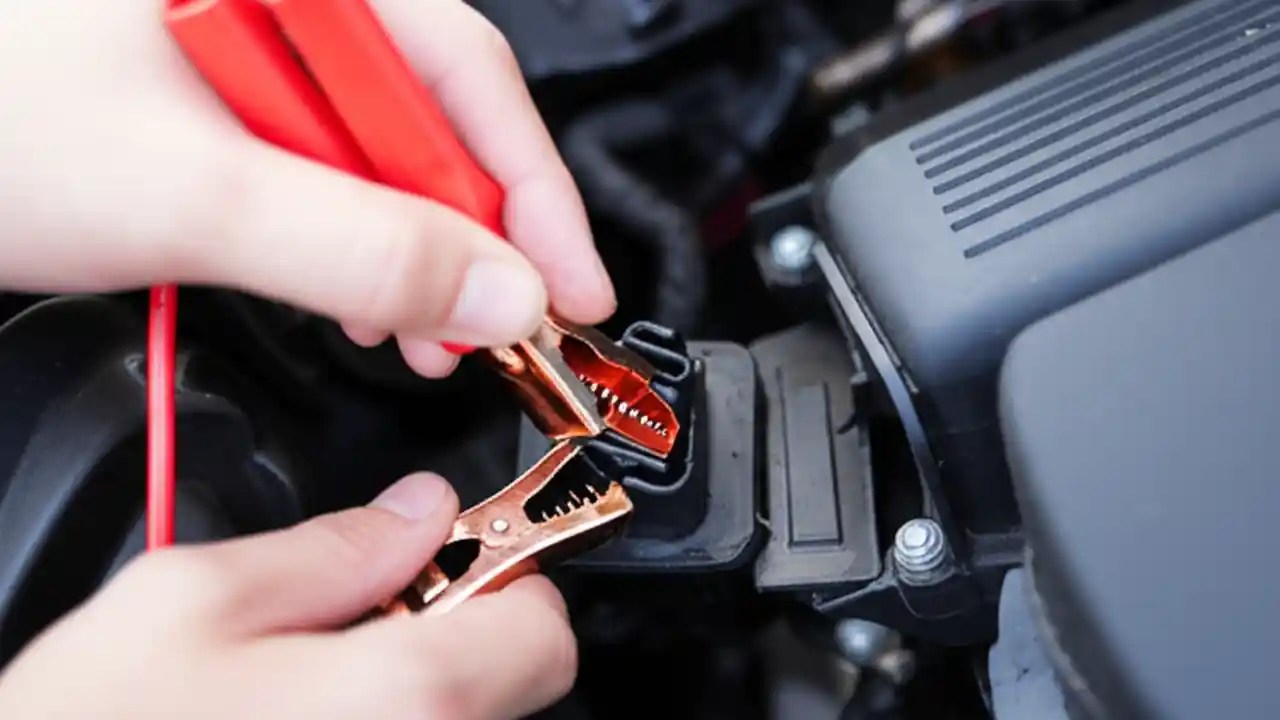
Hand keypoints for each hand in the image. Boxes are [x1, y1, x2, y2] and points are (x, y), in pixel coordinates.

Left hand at [0, 0, 614, 376]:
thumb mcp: (195, 195)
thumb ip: (363, 246)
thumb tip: (499, 289)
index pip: (465, 73)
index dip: (533, 188)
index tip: (571, 284)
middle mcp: (286, 11)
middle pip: (431, 121)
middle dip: (477, 237)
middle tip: (505, 326)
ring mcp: (254, 69)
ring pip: (382, 163)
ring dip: (419, 258)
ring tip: (429, 335)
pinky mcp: (225, 125)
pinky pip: (325, 186)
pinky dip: (356, 254)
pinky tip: (361, 303)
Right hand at [0, 474, 576, 718]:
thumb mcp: (191, 602)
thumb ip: (333, 545)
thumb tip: (420, 511)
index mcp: (404, 701)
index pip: (545, 629)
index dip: (504, 576)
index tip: (454, 557)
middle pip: (515, 682)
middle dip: (461, 628)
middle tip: (367, 613)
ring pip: (466, 719)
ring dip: (416, 684)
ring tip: (312, 680)